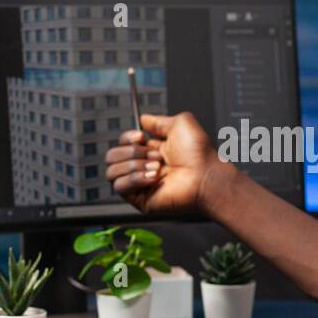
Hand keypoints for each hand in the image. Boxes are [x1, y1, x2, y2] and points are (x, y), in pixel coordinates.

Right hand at [105, 112, 227, 213]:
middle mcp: (143, 167)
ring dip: (134, 166)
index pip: (122, 143)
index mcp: (151, 151)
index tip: (141, 137)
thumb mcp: (180, 124)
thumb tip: (143, 119)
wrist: (205, 176)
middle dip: (132, 153)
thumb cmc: (199, 154)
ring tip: (156, 167)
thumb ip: (158, 120)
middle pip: (112, 156)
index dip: (127, 138)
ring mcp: (140, 184)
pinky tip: (152, 178)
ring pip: (112, 171)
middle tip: (155, 156)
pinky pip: (120, 187)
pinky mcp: (139, 199)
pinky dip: (135, 179)